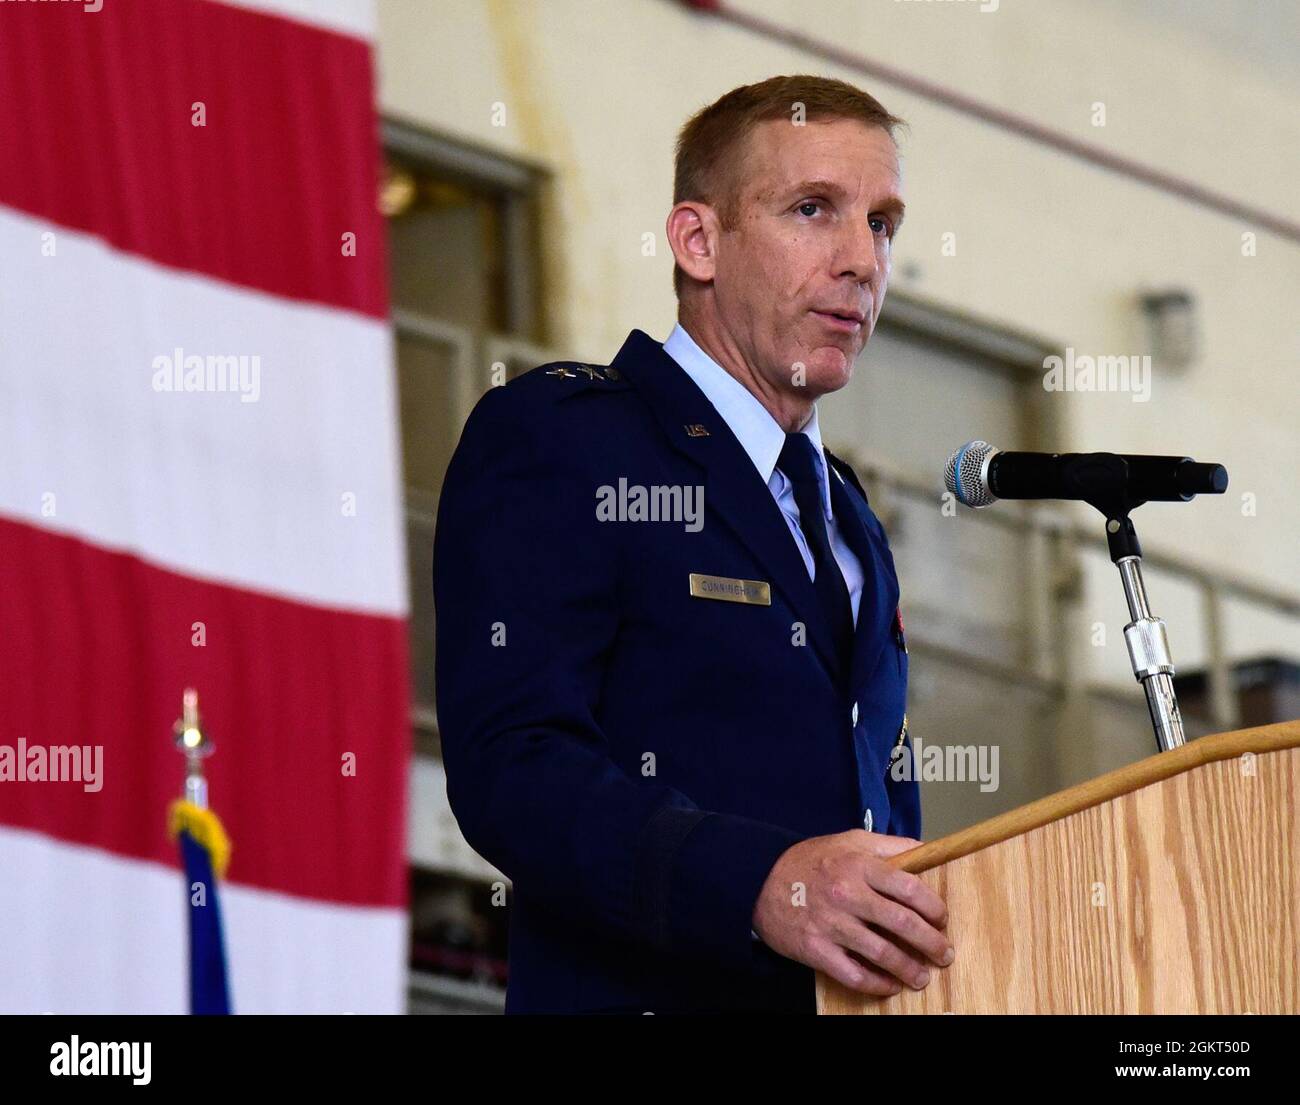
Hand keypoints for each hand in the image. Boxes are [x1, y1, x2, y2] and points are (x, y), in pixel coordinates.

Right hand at [751, 829, 952, 996]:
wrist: (760, 881)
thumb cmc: (810, 860)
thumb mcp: (849, 840)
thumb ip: (888, 845)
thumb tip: (927, 851)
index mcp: (858, 865)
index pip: (909, 888)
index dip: (933, 907)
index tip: (941, 918)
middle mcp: (847, 894)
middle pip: (902, 924)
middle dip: (931, 943)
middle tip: (944, 953)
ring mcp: (831, 924)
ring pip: (882, 954)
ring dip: (909, 969)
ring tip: (922, 976)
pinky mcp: (816, 949)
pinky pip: (854, 974)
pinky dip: (877, 985)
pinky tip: (889, 986)